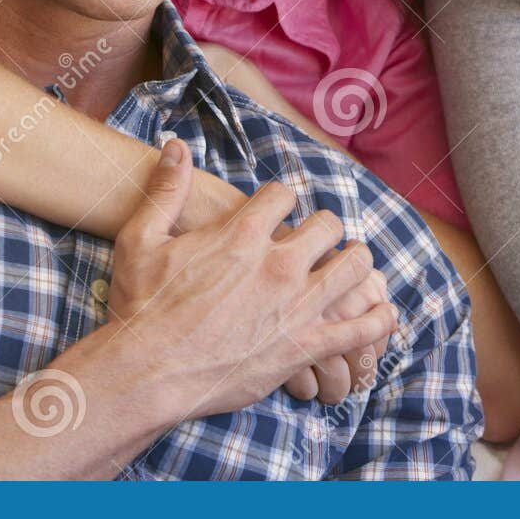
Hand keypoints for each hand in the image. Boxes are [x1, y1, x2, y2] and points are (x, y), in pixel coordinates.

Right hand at [107, 139, 396, 417]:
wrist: (144, 373)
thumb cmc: (139, 307)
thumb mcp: (141, 239)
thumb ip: (165, 189)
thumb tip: (175, 145)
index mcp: (243, 233)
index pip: (284, 195)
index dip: (279, 201)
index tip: (275, 212)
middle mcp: (278, 264)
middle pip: (328, 225)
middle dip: (323, 229)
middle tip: (316, 240)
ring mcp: (297, 306)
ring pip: (354, 266)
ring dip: (353, 262)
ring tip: (347, 265)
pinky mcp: (305, 347)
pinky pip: (359, 329)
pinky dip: (376, 318)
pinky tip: (379, 311)